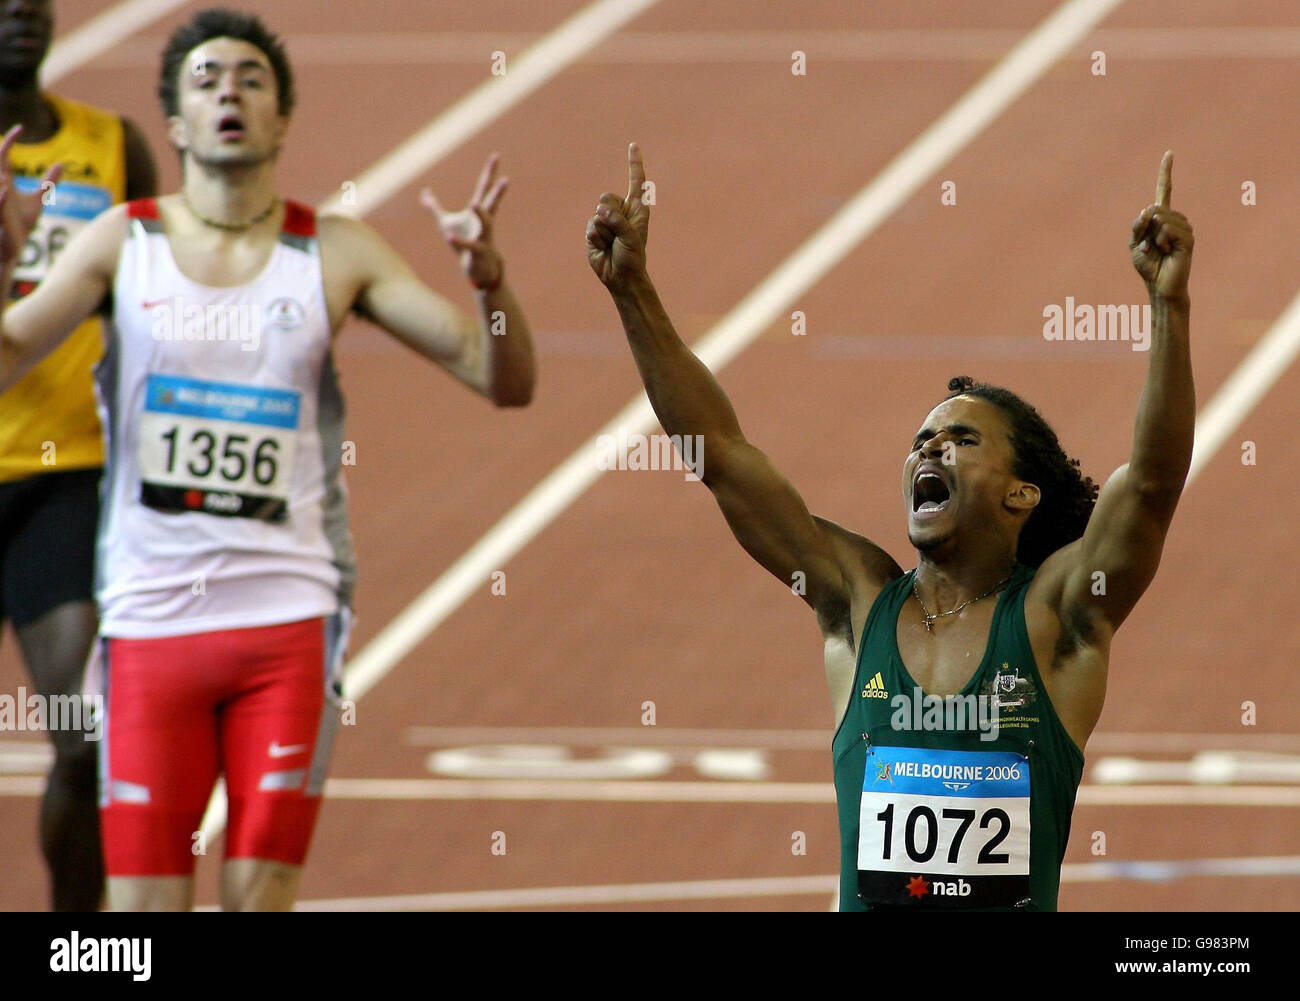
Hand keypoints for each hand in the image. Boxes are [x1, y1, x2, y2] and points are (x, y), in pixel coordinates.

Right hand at [0, 125, 61, 266]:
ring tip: (5, 172)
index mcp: (5, 181)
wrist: (13, 247)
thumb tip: (61, 164)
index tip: (20, 128)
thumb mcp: (38, 200)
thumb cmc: (20, 224)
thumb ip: (48, 182)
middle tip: (10, 135)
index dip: (10, 140)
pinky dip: (0, 197)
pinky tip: (5, 188)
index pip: (3, 154)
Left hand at [421, 153, 506, 290]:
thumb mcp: (445, 223)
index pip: (484, 187)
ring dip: (481, 214)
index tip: (496, 156)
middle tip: (506, 179)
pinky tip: (449, 236)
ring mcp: (483, 237)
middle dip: (498, 191)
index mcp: (477, 212)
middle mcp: (484, 222)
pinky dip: (459, 241)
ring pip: (487, 224)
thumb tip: (425, 193)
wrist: (478, 269)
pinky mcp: (478, 252)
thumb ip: (434, 207)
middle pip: (492, 203)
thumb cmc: (463, 245)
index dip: (489, 172)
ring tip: (473, 204)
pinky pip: (469, 246)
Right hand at [586, 142, 649, 288]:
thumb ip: (618, 221)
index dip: (634, 163)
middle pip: (607, 197)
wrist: (620, 277)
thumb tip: (599, 210)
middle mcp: (621, 211)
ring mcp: (606, 220)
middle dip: (611, 215)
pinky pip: (590, 227)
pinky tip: (603, 247)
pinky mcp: (593, 230)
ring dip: (605, 231)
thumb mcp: (631, 238)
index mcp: (637, 208)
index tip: (634, 145)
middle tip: (619, 234)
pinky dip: (597, 238)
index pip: (636, 181)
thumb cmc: (632, 257)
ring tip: (613, 244)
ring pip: (597, 213)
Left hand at [1130, 151, 1192, 299]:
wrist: (1160, 285)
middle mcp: (1175, 219)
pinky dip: (1161, 241)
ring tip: (1159, 251)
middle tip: (1148, 247)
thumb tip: (1148, 209)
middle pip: (1155, 209)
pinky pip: (1168, 230)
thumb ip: (1137, 226)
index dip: (1166, 173)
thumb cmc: (1148, 266)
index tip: (1169, 153)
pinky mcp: (1188, 238)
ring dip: (1153, 238)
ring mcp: (1183, 227)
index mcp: (1161, 218)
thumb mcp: (1134, 245)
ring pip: (1161, 219)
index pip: (1164, 191)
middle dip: (1144, 229)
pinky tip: (1167, 251)